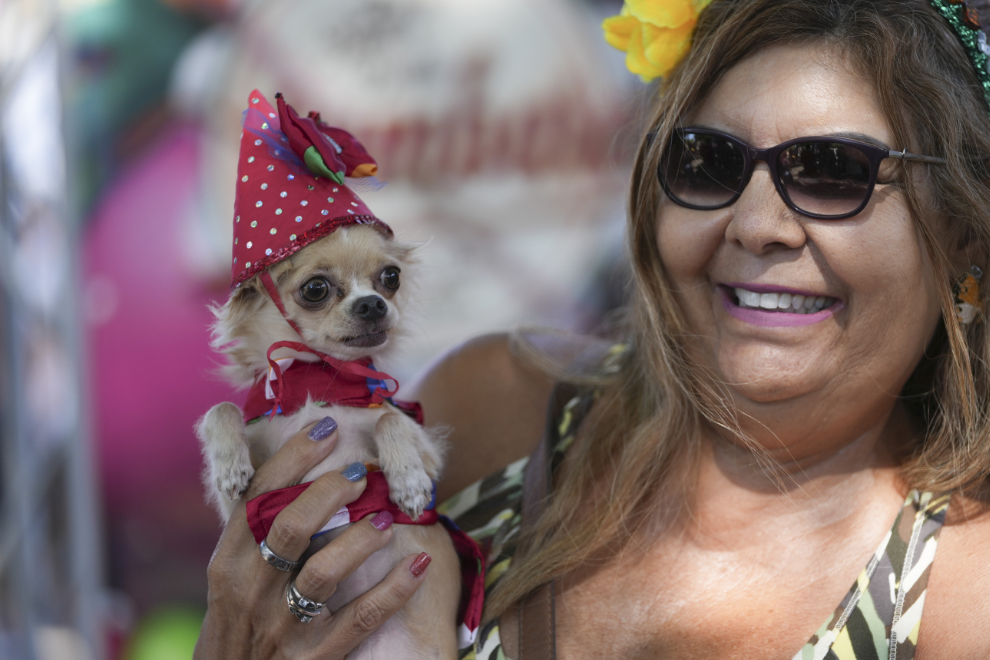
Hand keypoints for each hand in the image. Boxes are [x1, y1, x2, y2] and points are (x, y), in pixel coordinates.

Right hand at [193, 420, 429, 658]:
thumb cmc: (239, 623)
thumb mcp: (232, 576)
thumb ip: (258, 530)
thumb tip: (298, 469)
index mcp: (229, 562)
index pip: (257, 498)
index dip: (293, 457)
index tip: (327, 427)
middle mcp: (251, 591)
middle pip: (288, 528)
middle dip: (327, 493)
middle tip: (360, 473)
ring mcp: (283, 626)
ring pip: (323, 574)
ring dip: (360, 540)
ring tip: (386, 518)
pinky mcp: (315, 658)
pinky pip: (360, 619)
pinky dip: (393, 590)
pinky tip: (419, 565)